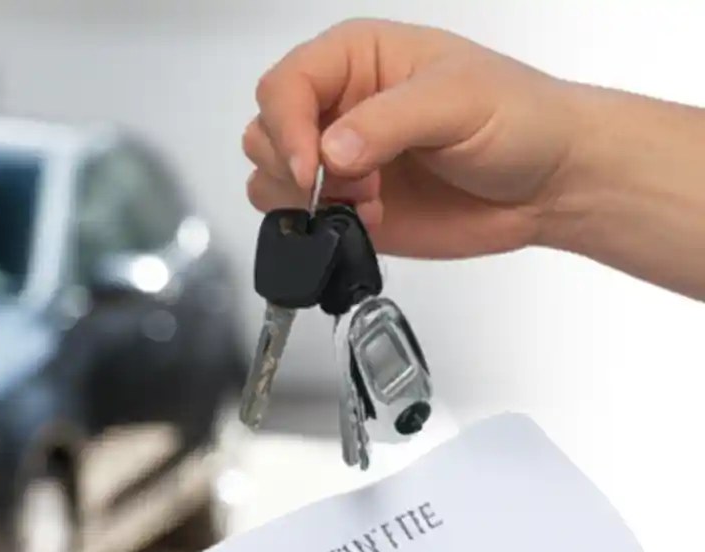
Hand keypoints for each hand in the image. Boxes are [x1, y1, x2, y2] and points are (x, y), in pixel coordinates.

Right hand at [245, 19, 581, 258]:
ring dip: (304, 199)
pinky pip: (298, 220)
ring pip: (268, 177)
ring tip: (365, 199)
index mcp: (355, 58)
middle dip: (291, 165)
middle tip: (346, 183)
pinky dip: (319, 227)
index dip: (286, 125)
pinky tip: (368, 219)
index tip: (310, 164)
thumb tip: (331, 152)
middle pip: (263, 130)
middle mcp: (337, 105)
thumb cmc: (520, 119)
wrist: (553, 183)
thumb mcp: (458, 100)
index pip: (284, 84)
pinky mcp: (346, 207)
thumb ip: (388, 121)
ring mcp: (337, 160)